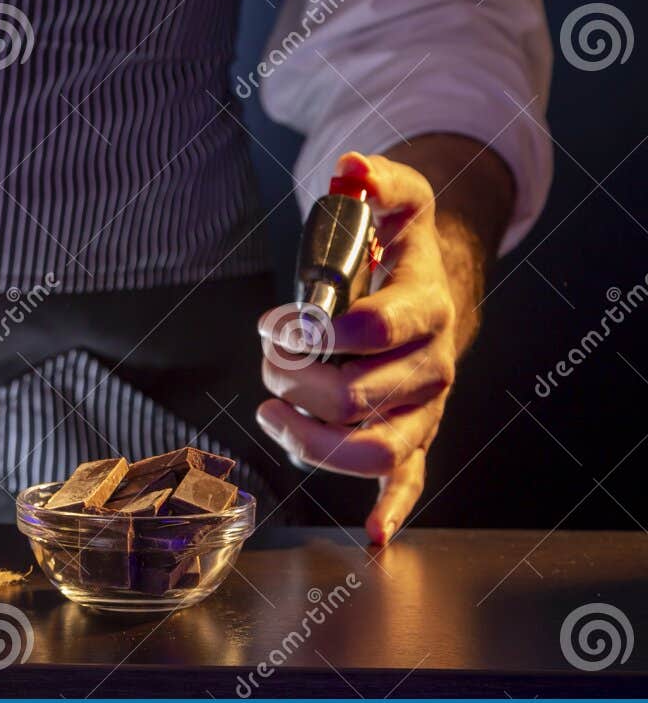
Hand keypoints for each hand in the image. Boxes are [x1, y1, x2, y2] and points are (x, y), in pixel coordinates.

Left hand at [256, 152, 457, 546]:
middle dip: (296, 380)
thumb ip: (375, 181)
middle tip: (269, 360)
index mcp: (424, 308)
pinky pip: (406, 482)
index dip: (315, 330)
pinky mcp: (412, 439)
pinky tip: (372, 533)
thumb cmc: (398, 252)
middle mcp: (431, 366)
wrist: (432, 291)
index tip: (278, 323)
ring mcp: (422, 409)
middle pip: (358, 394)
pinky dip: (390, 510)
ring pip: (374, 448)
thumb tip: (350, 168)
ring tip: (271, 412)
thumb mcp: (393, 203)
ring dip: (310, 438)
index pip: (374, 329)